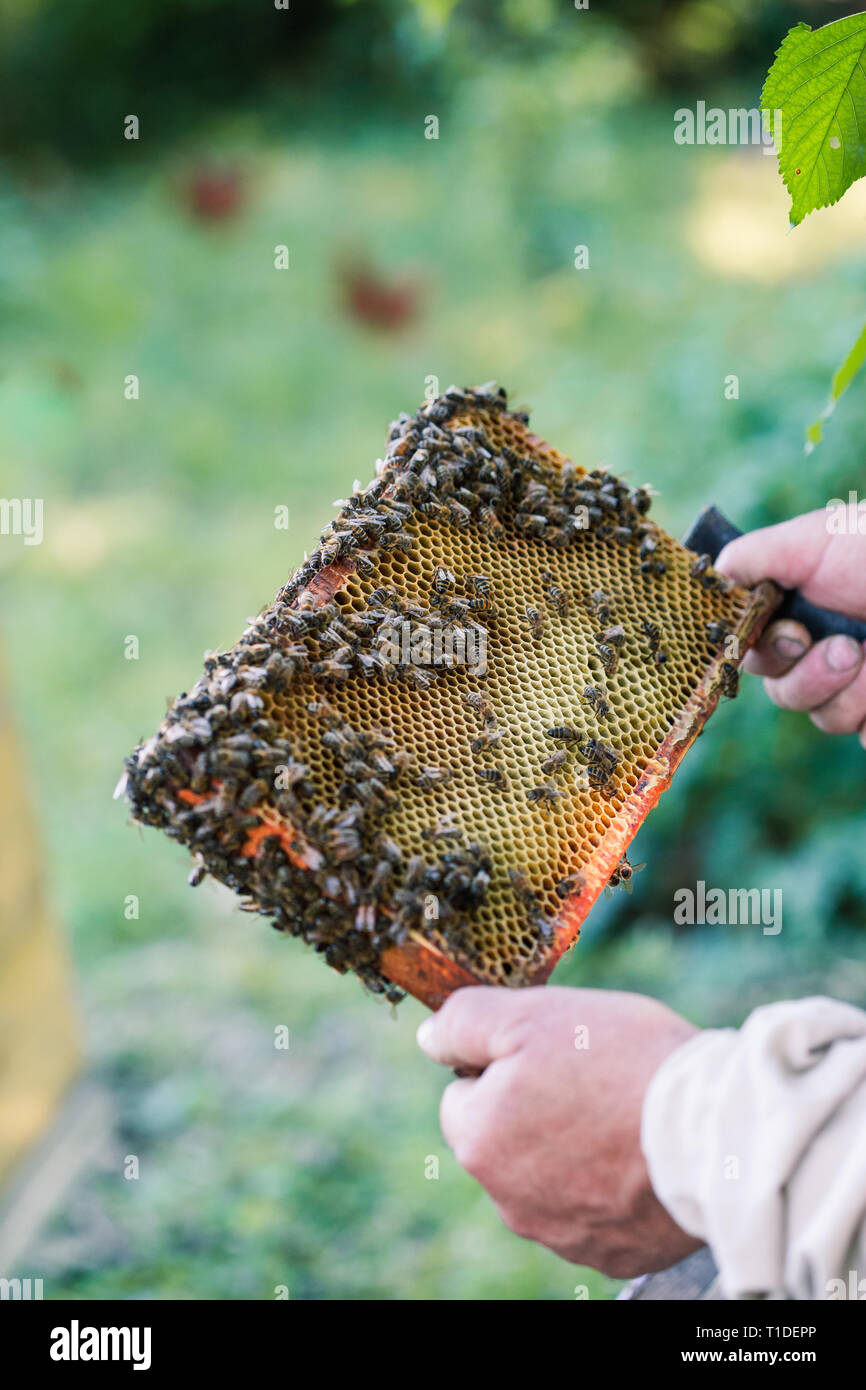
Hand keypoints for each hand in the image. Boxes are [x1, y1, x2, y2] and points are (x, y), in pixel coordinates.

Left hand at [416, 985, 701, 1276]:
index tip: (551, 1053)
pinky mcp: (610, 1254)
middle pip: (504, 1138)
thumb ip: (465, 1022)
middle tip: (592, 1078)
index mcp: (478, 1139)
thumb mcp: (531, 1014)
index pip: (464, 1093)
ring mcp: (559, 1234)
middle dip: (535, 1109)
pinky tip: (641, 1155)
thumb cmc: (622, 1063)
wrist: (715, 1133)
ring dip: (572, 1148)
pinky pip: (595, 1211)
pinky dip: (611, 1185)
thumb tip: (430, 1037)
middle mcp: (507, 1200)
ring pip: (547, 1176)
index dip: (504, 1064)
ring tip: (624, 1115)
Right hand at [716, 509, 865, 744]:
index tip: (791, 637)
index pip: (753, 651)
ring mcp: (860, 684)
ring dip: (851, 693)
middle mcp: (825, 649)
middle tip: (847, 649)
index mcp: (801, 611)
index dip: (763, 652)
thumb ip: (755, 556)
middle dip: (810, 676)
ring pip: (824, 716)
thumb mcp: (814, 539)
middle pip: (782, 693)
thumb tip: (714, 573)